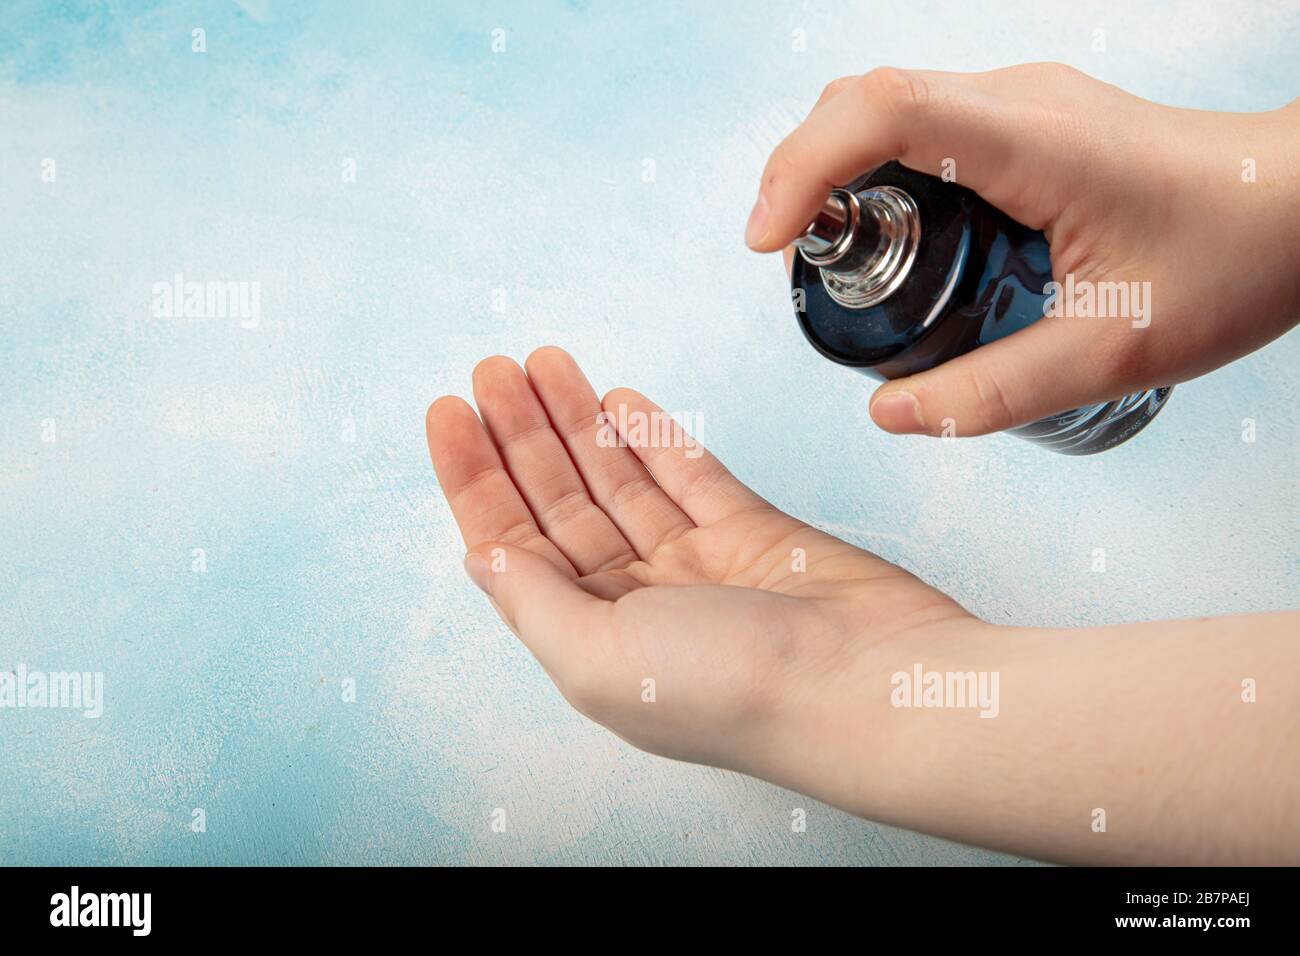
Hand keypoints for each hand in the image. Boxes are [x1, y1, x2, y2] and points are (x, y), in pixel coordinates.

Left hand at [424, 347, 975, 774]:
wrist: (867, 683)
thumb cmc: (732, 690)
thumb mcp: (597, 657)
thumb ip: (535, 601)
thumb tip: (482, 555)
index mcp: (588, 637)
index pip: (511, 542)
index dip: (474, 476)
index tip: (449, 410)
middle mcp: (635, 602)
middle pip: (560, 500)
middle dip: (522, 433)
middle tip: (493, 367)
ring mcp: (695, 566)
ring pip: (619, 477)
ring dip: (577, 421)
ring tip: (543, 363)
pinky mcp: (752, 535)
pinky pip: (690, 474)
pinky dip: (653, 437)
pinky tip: (618, 400)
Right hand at [748, 64, 1299, 436]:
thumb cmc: (1235, 261)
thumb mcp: (1111, 352)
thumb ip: (993, 392)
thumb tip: (888, 414)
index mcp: (1036, 143)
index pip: (884, 112)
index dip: (804, 167)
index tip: (767, 241)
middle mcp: (1019, 103)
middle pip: (864, 98)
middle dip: (800, 171)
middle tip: (785, 258)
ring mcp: (1023, 103)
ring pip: (887, 104)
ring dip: (833, 166)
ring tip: (827, 254)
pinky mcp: (1027, 119)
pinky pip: (922, 122)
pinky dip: (875, 167)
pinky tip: (890, 236)